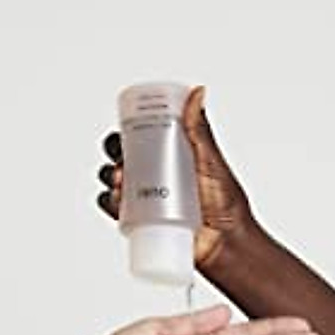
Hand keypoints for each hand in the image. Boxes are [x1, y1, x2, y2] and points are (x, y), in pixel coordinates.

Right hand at [97, 86, 256, 270]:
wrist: (225, 241)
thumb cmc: (225, 201)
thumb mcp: (209, 159)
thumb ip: (199, 129)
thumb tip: (197, 93)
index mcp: (169, 156)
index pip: (140, 138)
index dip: (126, 132)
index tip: (124, 130)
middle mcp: (155, 177)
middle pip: (122, 158)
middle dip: (114, 154)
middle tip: (122, 158)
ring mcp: (147, 200)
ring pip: (115, 183)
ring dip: (110, 177)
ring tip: (121, 180)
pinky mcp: (142, 223)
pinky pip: (115, 211)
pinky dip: (108, 203)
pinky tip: (114, 199)